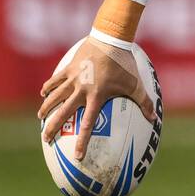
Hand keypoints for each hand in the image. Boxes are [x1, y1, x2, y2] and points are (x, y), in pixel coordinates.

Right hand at [38, 36, 156, 159]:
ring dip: (47, 106)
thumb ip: (144, 102)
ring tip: (40, 116)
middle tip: (45, 139)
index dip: (82, 142)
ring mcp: (73, 78)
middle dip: (53, 127)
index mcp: (97, 96)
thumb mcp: (135, 83)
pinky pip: (55, 79)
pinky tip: (43, 92)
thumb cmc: (124, 63)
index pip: (88, 124)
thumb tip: (154, 119)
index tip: (77, 156)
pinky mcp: (69, 67)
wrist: (110, 39)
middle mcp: (82, 90)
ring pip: (55, 96)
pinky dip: (48, 86)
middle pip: (63, 112)